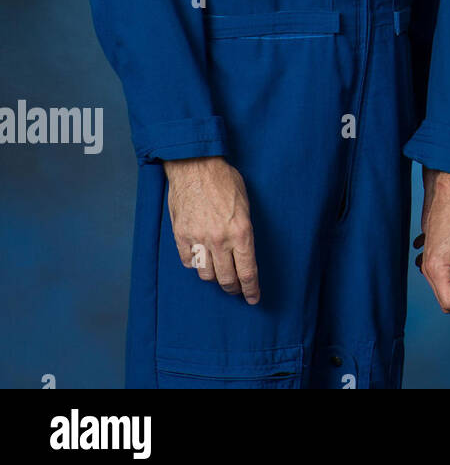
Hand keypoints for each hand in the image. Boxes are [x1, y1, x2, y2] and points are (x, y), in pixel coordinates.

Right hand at [163, 156, 259, 303]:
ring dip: (214, 277)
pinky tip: (200, 260)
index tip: (253, 298)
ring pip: (206, 274)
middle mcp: (220, 240)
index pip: (248, 271)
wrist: (195, 166)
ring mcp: (199, 239)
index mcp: (241, 232)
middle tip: (237, 291)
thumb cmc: (225, 180)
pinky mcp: (181, 236)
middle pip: (227, 279)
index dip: (251, 289)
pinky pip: (188, 262)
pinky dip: (195, 264)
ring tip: (219, 275)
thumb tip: (243, 248)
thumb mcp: (245, 204)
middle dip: (234, 289)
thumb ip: (244, 229)